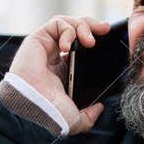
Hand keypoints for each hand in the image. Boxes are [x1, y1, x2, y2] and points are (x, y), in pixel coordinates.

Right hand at [8, 14, 111, 135]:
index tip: (108, 39)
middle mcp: (53, 58)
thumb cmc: (50, 115)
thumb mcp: (76, 120)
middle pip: (75, 31)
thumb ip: (89, 116)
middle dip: (92, 25)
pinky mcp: (37, 40)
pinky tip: (68, 46)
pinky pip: (56, 24)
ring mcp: (45, 48)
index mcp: (62, 73)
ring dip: (82, 26)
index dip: (94, 40)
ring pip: (67, 24)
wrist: (35, 109)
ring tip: (90, 41)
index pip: (80, 49)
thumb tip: (99, 107)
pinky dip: (67, 30)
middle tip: (105, 29)